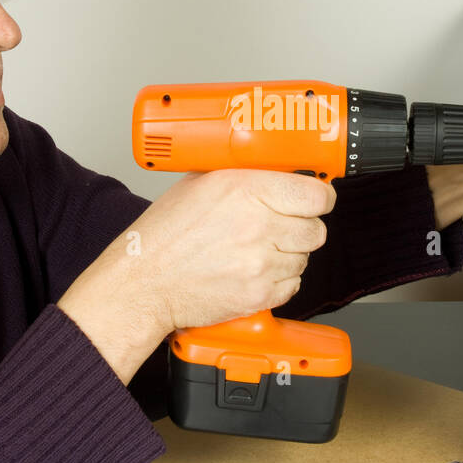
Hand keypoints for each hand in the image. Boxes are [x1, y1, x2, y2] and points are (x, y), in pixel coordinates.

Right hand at [60, 169, 333, 353]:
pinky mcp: (259, 295)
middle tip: (281, 226)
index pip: (317, 195)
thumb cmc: (165, 235)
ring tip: (258, 250)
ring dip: (289, 254)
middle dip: (302, 227)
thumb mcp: (200, 183)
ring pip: (305, 258)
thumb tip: (277, 168)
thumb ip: (243, 174)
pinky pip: (293, 285)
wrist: (143, 283)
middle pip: (316, 229)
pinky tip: (254, 271)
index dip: (319, 197)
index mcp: (246, 189)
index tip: (314, 200)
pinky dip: (279, 280)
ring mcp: (261, 263)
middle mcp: (258, 225)